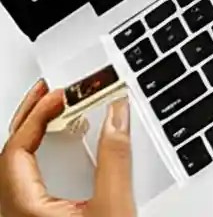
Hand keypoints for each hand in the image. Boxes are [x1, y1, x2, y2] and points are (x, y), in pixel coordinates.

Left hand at [1, 80, 134, 216]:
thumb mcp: (113, 206)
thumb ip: (114, 159)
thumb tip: (116, 117)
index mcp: (24, 206)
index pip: (16, 150)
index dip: (37, 116)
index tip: (59, 96)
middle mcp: (15, 212)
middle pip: (11, 154)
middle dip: (31, 117)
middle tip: (49, 92)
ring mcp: (25, 216)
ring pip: (16, 167)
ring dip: (33, 134)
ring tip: (52, 111)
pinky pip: (26, 180)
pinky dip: (38, 154)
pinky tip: (58, 146)